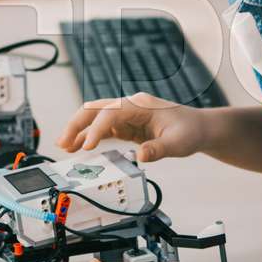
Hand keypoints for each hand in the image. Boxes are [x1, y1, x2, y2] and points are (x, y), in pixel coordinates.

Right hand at [57, 92, 207, 162]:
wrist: (199, 128)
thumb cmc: (190, 131)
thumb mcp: (178, 143)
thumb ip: (158, 149)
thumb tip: (140, 156)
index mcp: (141, 104)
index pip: (111, 113)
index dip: (96, 129)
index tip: (87, 146)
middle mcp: (130, 106)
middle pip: (95, 109)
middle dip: (77, 124)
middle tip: (62, 142)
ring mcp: (126, 115)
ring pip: (95, 118)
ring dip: (79, 130)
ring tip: (63, 146)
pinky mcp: (126, 126)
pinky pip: (103, 129)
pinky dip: (90, 137)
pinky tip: (79, 147)